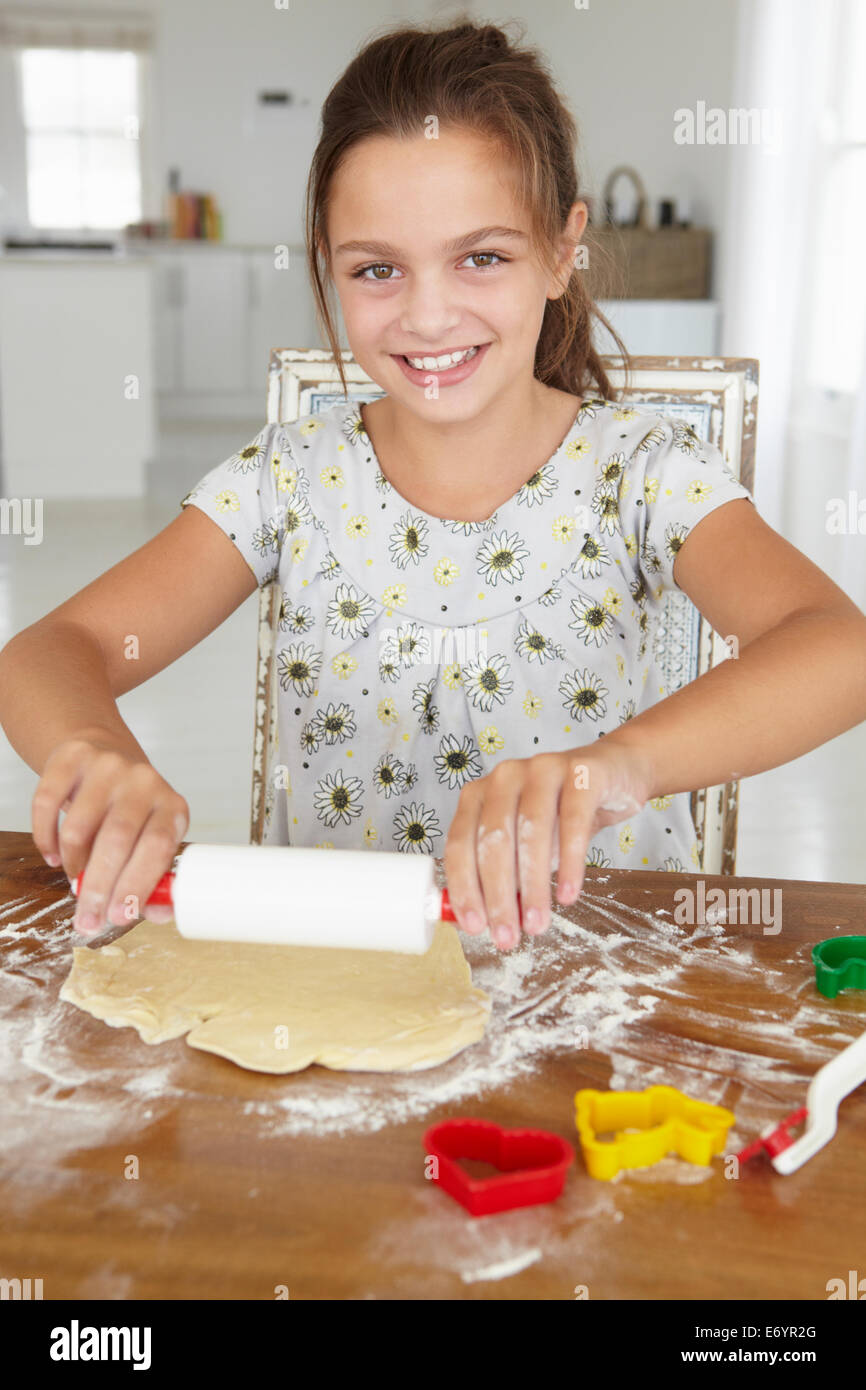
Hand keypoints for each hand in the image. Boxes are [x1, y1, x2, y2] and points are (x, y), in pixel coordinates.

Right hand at [31, 728, 188, 937]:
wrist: (107, 755)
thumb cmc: (132, 812)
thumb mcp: (151, 840)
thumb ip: (153, 878)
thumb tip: (157, 915)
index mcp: (172, 806)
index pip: (158, 847)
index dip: (137, 884)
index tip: (118, 917)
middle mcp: (144, 781)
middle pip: (117, 840)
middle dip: (99, 888)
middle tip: (87, 919)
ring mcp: (108, 766)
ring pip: (79, 828)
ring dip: (73, 864)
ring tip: (76, 879)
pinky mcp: (73, 758)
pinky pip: (48, 804)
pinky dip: (46, 839)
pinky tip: (55, 856)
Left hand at [443, 739, 652, 950]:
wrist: (614, 774)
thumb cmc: (562, 814)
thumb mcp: (527, 842)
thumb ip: (505, 872)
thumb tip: (489, 921)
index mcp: (480, 793)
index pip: (461, 842)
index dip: (464, 886)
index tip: (474, 926)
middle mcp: (506, 776)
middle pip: (494, 839)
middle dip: (498, 895)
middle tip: (507, 936)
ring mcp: (544, 768)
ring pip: (531, 831)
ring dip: (533, 885)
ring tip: (537, 923)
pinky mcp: (583, 773)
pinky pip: (574, 821)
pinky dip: (569, 863)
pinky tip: (567, 894)